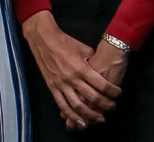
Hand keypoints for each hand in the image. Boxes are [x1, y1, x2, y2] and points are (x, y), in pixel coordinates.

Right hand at [21, 12, 118, 129]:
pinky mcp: (52, 87)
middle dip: (106, 104)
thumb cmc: (65, 42)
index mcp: (81, 68)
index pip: (102, 85)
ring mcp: (61, 84)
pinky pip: (62, 105)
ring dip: (91, 115)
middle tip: (112, 106)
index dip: (113, 92)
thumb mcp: (84, 49)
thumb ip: (93, 62)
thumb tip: (102, 71)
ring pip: (78, 106)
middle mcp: (72, 79)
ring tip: (100, 118)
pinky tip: (81, 121)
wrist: (43, 38)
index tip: (118, 93)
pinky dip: (72, 115)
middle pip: (93, 98)